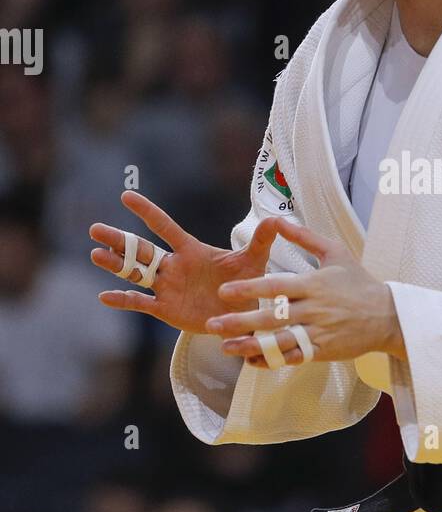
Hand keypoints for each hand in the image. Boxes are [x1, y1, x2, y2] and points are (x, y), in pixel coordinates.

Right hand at [90, 190, 284, 334]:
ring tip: (95, 255)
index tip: (126, 197)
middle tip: (95, 229)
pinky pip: (141, 302)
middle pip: (141, 250)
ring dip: (116, 265)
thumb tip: (277, 220)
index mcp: (191, 250)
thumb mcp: (254, 262)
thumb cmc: (246, 283)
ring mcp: (167, 287)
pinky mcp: (166, 309)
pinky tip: (103, 295)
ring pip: (136, 274)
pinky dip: (123, 300)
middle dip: (120, 240)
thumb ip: (261, 241)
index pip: (165, 227)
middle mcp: (174, 266)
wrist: (243, 315)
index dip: (147, 213)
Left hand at [205, 218, 406, 366]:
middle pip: (270, 317)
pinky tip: (252, 360)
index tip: (224, 291)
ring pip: (278, 342)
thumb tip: (280, 220)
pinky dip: (271, 360)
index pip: (274, 286)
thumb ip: (305, 237)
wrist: (387, 316)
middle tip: (213, 324)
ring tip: (226, 348)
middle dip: (239, 321)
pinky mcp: (322, 351)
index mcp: (313, 284)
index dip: (248, 288)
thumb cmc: (359, 282)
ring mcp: (317, 332)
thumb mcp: (336, 252)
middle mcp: (313, 309)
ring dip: (250, 345)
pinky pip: (292, 357)